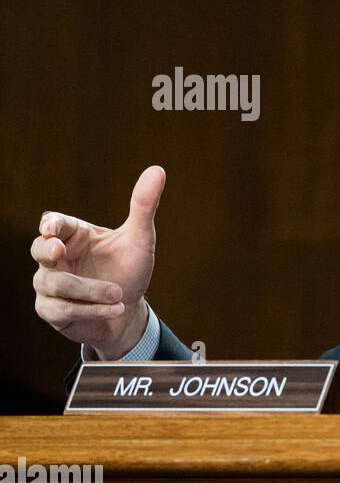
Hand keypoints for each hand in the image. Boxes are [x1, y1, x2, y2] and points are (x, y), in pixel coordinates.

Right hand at [31, 166, 165, 359]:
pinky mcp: (51, 310)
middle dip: (46, 250)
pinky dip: (89, 310)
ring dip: (88, 290)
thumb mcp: (140, 239)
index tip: (52, 229)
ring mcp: (49, 285)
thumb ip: (144, 206)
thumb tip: (157, 170)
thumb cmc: (129, 270)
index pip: (53, 223)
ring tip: (117, 294)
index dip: (50, 224)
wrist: (128, 311)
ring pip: (53, 283)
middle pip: (39, 249)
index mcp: (74, 235)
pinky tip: (114, 308)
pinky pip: (60, 309)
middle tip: (58, 251)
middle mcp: (56, 258)